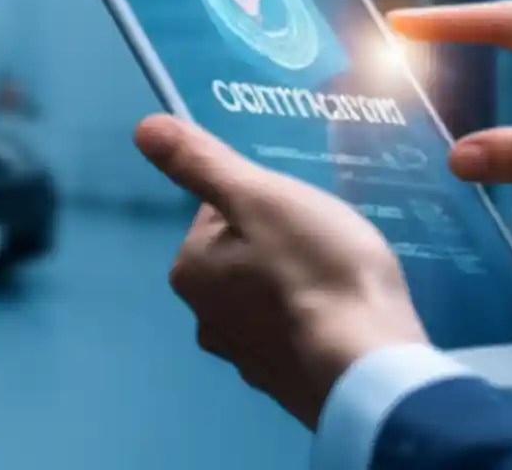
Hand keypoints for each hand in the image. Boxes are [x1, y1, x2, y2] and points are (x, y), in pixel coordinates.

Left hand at [133, 114, 426, 428]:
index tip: (301, 215)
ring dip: (303, 282)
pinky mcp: (287, 383)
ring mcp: (247, 357)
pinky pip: (299, 331)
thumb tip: (144, 128)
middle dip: (285, 243)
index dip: (267, 202)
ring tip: (343, 278)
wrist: (367, 366)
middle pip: (246, 253)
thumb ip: (203, 163)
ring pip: (272, 293)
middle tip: (327, 245)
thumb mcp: (259, 198)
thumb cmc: (315, 271)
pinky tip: (348, 316)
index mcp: (191, 270)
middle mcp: (205, 317)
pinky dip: (318, 319)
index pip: (222, 209)